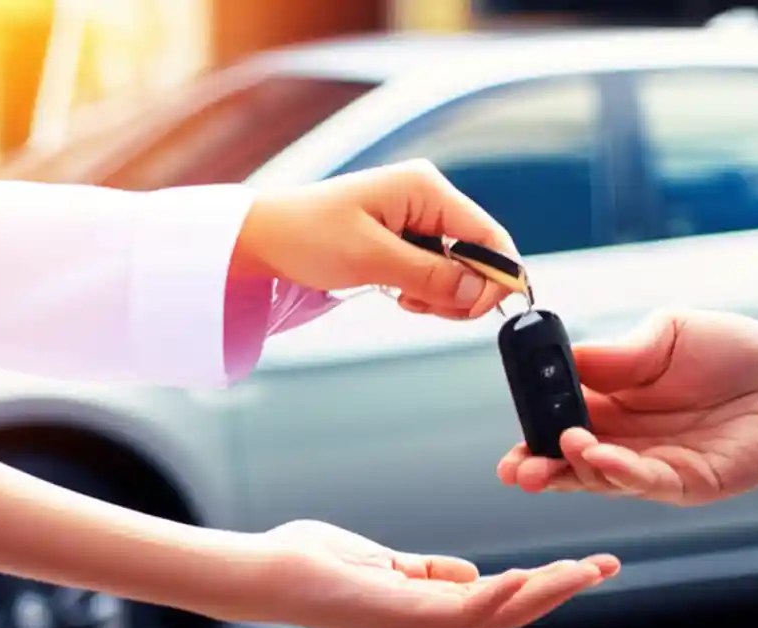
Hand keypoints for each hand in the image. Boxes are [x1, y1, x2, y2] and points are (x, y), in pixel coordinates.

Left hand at [211, 520, 619, 627]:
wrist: (267, 575)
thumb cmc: (315, 565)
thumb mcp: (387, 563)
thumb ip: (428, 570)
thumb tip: (470, 572)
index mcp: (431, 607)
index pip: (503, 599)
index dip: (548, 584)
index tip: (585, 563)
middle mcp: (431, 622)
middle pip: (513, 611)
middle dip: (564, 590)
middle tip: (607, 566)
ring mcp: (418, 623)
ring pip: (499, 614)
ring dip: (547, 592)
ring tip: (585, 570)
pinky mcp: (402, 615)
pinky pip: (462, 608)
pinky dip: (499, 594)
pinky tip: (527, 576)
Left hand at [234, 159, 518, 319]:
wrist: (264, 237)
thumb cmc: (306, 234)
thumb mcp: (371, 259)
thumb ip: (430, 275)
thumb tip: (477, 291)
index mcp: (426, 188)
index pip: (488, 235)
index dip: (493, 276)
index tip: (475, 310)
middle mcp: (428, 198)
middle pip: (478, 255)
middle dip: (461, 290)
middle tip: (425, 308)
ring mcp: (419, 218)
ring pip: (459, 269)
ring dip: (441, 295)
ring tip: (405, 301)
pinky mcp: (407, 238)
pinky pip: (437, 272)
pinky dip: (427, 293)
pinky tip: (401, 296)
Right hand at [496, 310, 757, 504]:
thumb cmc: (727, 350)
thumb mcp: (662, 336)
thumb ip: (616, 356)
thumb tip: (566, 358)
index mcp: (609, 402)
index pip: (557, 420)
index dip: (531, 430)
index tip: (512, 434)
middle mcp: (624, 440)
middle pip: (570, 461)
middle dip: (539, 467)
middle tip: (516, 468)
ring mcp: (654, 466)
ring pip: (602, 478)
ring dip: (576, 470)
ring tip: (558, 451)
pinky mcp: (689, 483)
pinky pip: (649, 482)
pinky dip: (622, 473)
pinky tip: (603, 458)